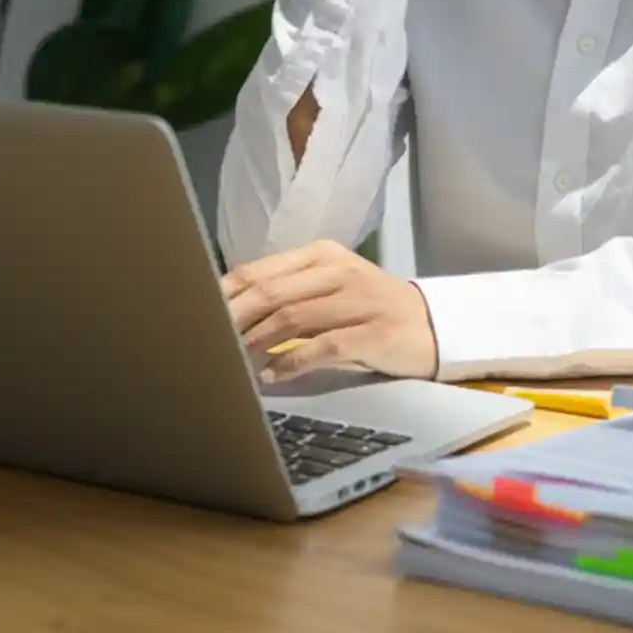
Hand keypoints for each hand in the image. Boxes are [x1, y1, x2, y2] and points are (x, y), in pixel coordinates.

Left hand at [222, 240, 437, 383]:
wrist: (434, 326)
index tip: (198, 314)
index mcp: (322, 256)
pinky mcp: (374, 333)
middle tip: (210, 343)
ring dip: (257, 343)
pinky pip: (323, 347)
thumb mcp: (330, 290)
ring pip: (293, 318)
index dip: (226, 293)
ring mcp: (358, 301)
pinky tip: (272, 376)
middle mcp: (339, 272)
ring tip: (236, 363)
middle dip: (235, 319)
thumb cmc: (371, 310)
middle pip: (272, 292)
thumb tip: (230, 311)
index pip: (261, 270)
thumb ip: (288, 293)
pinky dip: (291, 362)